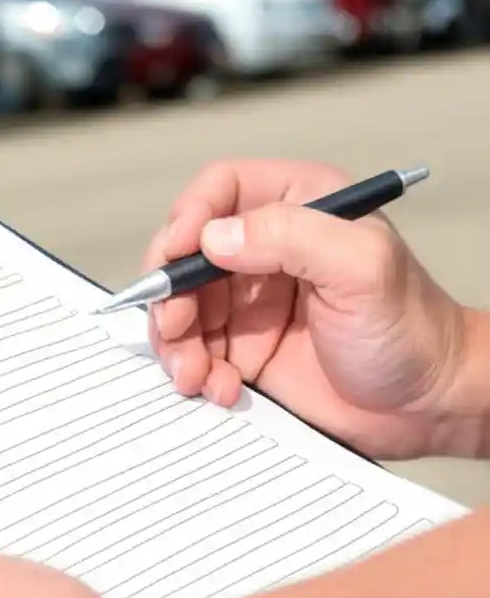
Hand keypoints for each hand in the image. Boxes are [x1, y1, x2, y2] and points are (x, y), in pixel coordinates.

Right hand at [144, 159, 487, 459]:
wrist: (428, 408)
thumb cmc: (411, 330)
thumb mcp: (362, 267)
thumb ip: (291, 236)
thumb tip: (212, 238)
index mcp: (298, 206)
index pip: (221, 190)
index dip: (189, 216)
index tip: (176, 255)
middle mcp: (266, 248)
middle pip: (185, 251)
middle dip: (170, 291)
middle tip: (173, 326)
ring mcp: (249, 302)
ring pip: (180, 305)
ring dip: (174, 341)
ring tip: (193, 374)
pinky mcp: (243, 349)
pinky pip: (195, 352)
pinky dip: (196, 371)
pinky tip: (222, 388)